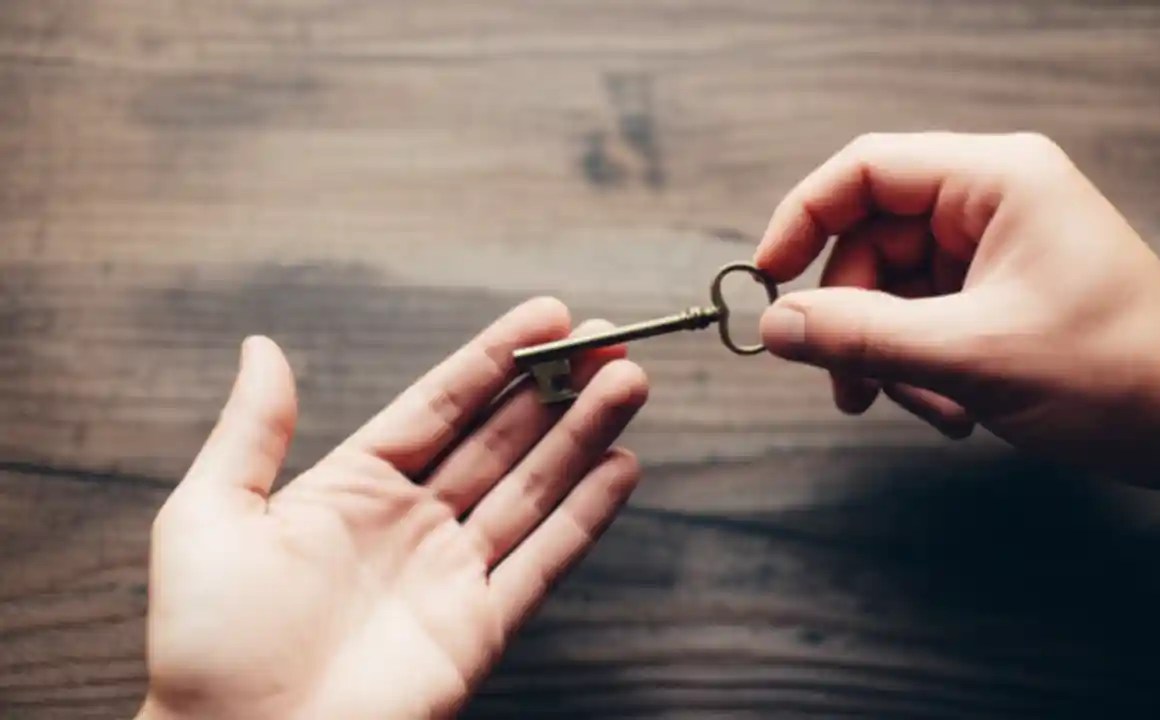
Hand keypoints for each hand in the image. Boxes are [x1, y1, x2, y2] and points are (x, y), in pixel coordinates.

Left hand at [137, 299, 647, 719]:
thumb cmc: (208, 643)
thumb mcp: (210, 516)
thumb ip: (251, 430)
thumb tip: (262, 347)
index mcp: (352, 487)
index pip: (442, 404)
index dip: (496, 357)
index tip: (550, 315)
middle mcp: (411, 524)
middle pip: (501, 438)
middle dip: (557, 387)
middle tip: (610, 338)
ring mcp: (450, 575)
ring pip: (533, 489)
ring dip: (584, 435)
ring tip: (629, 381)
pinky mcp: (478, 629)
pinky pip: (543, 562)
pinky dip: (586, 517)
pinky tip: (621, 469)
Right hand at [754, 133, 1159, 521]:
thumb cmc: (1114, 375)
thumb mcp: (969, 356)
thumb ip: (859, 336)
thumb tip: (774, 325)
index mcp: (997, 179)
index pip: (867, 170)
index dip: (803, 218)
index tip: (767, 280)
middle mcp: (993, 201)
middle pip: (872, 241)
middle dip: (853, 320)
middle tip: (848, 386)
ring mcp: (996, 248)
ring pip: (893, 290)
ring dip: (889, 357)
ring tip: (923, 410)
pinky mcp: (999, 292)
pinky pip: (924, 320)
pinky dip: (919, 368)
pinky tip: (950, 413)